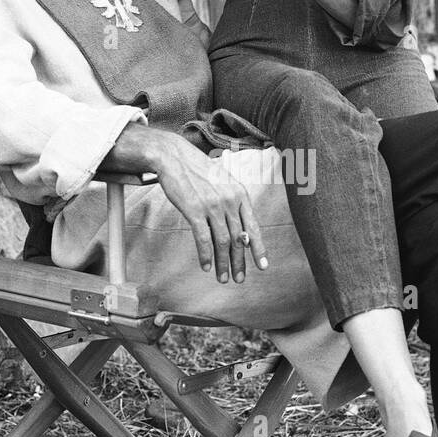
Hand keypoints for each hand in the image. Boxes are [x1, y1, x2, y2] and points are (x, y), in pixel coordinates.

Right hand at [151, 138, 269, 283]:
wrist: (174, 156)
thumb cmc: (197, 170)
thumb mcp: (223, 182)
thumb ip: (232, 203)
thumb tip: (238, 231)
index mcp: (240, 194)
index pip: (253, 227)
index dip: (258, 248)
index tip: (263, 266)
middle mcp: (230, 201)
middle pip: (238, 238)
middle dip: (240, 262)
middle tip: (239, 279)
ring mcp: (213, 206)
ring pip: (223, 242)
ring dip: (223, 263)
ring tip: (222, 278)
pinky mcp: (195, 210)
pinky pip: (203, 238)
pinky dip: (206, 255)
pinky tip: (206, 266)